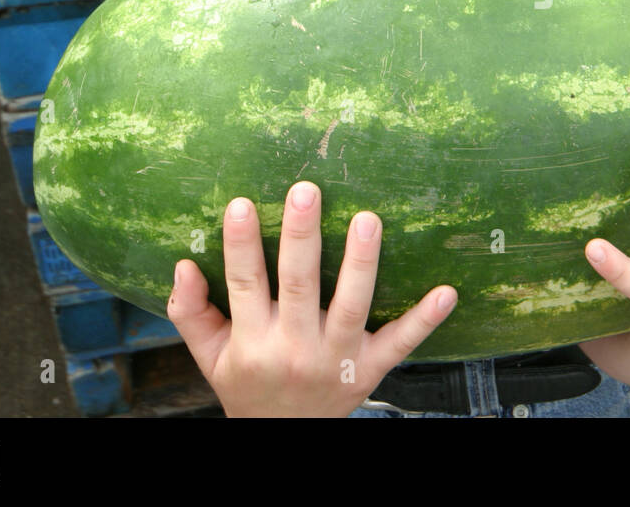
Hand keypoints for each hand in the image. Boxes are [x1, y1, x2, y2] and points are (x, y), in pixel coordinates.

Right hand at [166, 183, 456, 416]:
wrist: (283, 439)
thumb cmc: (247, 385)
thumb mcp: (210, 357)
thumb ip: (192, 313)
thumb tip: (183, 265)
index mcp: (253, 340)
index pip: (245, 283)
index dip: (242, 244)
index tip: (242, 203)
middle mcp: (295, 348)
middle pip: (299, 285)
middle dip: (302, 238)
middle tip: (307, 190)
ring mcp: (337, 358)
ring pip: (351, 305)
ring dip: (361, 263)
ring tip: (368, 219)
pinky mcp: (370, 368)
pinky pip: (401, 343)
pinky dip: (425, 320)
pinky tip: (446, 292)